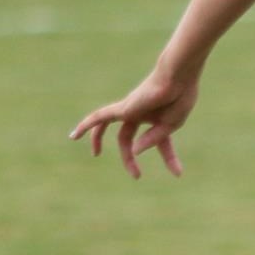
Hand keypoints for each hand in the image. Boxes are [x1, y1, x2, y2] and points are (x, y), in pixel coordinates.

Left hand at [69, 70, 198, 178]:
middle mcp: (139, 112)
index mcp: (156, 116)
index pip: (159, 141)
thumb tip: (133, 150)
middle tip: (136, 177)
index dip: (170, 159)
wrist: (176, 78)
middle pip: (127, 137)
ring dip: (98, 139)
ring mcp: (129, 109)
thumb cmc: (179, 99)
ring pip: (106, 125)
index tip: (178, 173)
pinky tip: (74, 135)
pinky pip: (99, 117)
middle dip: (129, 159)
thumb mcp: (170, 126)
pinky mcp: (123, 108)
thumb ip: (152, 140)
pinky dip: (86, 125)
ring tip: (95, 154)